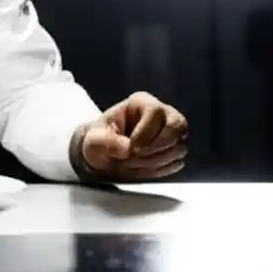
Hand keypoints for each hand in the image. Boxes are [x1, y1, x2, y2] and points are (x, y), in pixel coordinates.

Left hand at [74, 91, 188, 181]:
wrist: (105, 159)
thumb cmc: (99, 142)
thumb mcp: (93, 141)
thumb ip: (105, 142)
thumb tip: (126, 148)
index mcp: (141, 102)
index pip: (156, 112)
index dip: (145, 133)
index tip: (131, 147)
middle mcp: (162, 113)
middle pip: (178, 127)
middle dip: (156, 148)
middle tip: (136, 156)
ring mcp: (171, 132)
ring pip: (179, 148)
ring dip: (156, 161)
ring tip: (134, 162)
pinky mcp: (174, 150)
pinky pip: (177, 162)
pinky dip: (160, 169)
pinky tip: (143, 168)